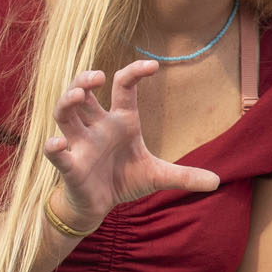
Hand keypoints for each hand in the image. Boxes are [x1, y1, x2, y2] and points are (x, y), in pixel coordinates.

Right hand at [43, 60, 222, 228]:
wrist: (97, 206)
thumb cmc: (123, 180)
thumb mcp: (157, 176)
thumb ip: (184, 176)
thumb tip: (218, 181)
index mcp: (120, 121)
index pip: (123, 88)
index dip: (134, 73)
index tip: (152, 65)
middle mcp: (97, 127)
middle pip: (83, 94)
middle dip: (84, 81)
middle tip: (96, 76)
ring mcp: (80, 144)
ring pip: (65, 115)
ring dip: (67, 103)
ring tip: (77, 95)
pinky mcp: (69, 166)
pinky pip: (57, 154)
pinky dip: (54, 148)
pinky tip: (57, 143)